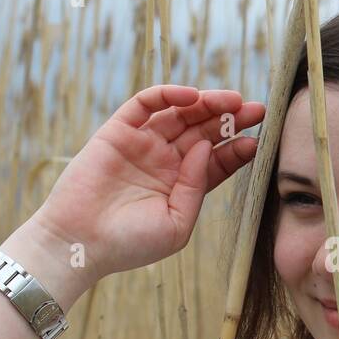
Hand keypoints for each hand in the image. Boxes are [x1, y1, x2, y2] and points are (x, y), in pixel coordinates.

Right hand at [32, 84, 265, 285]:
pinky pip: (145, 104)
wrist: (81, 244)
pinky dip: (167, 94)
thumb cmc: (129, 243)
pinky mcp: (118, 131)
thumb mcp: (177, 223)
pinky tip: (192, 96)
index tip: (257, 140)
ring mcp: (142, 144)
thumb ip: (196, 186)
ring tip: (232, 100)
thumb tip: (206, 147)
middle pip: (203, 132)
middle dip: (230, 119)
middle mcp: (163, 161)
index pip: (215, 160)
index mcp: (180, 185)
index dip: (236, 148)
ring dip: (207, 104)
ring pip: (180, 113)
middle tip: (257, 110)